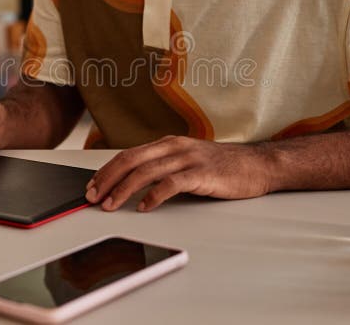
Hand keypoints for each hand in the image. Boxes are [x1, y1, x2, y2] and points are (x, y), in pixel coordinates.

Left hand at [84, 136, 271, 211]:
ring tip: (111, 204)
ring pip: (147, 171)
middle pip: (131, 160)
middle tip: (93, 197)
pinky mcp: (202, 174)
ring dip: (124, 189)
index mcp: (168, 144)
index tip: (92, 186)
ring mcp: (189, 159)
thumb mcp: (186, 161)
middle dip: (108, 179)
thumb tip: (132, 185)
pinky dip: (154, 195)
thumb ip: (162, 168)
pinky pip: (172, 183)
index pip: (128, 155)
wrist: (257, 165)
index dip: (107, 171)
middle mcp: (175, 148)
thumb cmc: (221, 167)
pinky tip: (144, 206)